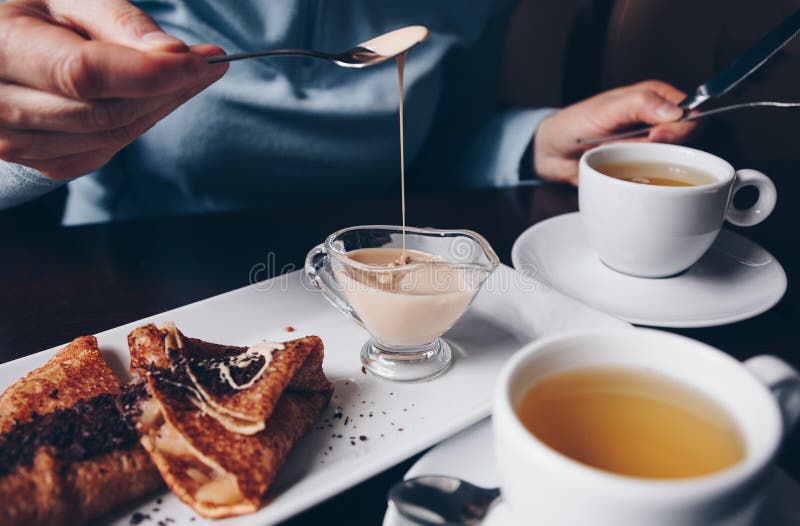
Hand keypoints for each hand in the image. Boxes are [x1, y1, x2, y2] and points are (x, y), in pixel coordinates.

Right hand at [0, 0, 227, 179]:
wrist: (0, 51)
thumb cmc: (38, 18)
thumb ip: (119, 22)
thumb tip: (171, 53)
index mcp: (1, 46)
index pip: (83, 73)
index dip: (148, 73)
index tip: (199, 61)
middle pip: (106, 110)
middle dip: (167, 88)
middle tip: (208, 62)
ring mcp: (13, 142)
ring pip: (112, 136)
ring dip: (159, 106)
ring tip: (185, 73)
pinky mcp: (40, 163)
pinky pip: (105, 151)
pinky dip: (138, 124)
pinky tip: (149, 97)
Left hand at [533, 80, 697, 184]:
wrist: (553, 151)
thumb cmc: (575, 123)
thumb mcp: (606, 109)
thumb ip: (640, 104)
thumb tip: (674, 111)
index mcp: (654, 98)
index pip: (691, 110)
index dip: (680, 126)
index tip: (657, 134)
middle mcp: (657, 120)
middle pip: (686, 138)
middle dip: (662, 145)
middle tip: (635, 144)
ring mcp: (650, 145)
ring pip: (671, 158)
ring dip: (646, 160)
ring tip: (621, 152)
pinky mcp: (641, 166)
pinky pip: (655, 176)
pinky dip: (640, 176)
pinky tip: (621, 169)